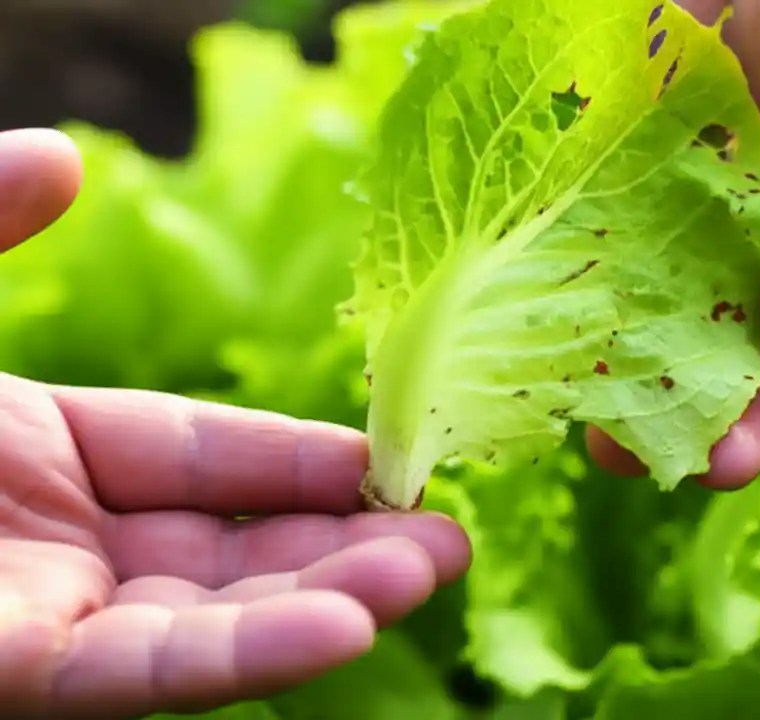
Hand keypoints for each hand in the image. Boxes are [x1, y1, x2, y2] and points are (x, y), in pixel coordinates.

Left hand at [0, 129, 471, 719]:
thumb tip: (70, 157)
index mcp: (33, 453)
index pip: (205, 460)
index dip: (306, 461)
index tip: (398, 460)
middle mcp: (47, 546)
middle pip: (227, 550)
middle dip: (342, 543)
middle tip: (448, 535)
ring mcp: (31, 620)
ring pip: (209, 620)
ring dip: (327, 599)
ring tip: (431, 572)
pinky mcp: (5, 678)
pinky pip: (149, 677)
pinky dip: (252, 653)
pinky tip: (346, 624)